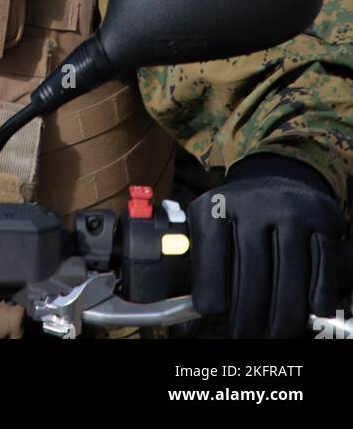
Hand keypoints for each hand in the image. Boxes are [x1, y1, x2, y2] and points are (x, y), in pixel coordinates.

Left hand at [187, 152, 347, 337]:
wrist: (274, 179)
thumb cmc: (237, 216)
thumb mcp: (209, 226)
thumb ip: (201, 268)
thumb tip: (190, 322)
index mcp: (214, 206)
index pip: (211, 263)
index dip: (213, 298)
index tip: (215, 314)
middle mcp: (252, 202)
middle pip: (252, 276)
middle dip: (249, 316)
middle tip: (247, 333)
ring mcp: (291, 208)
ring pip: (289, 278)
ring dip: (284, 316)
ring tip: (277, 331)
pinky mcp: (322, 216)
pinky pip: (322, 268)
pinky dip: (317, 297)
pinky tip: (309, 310)